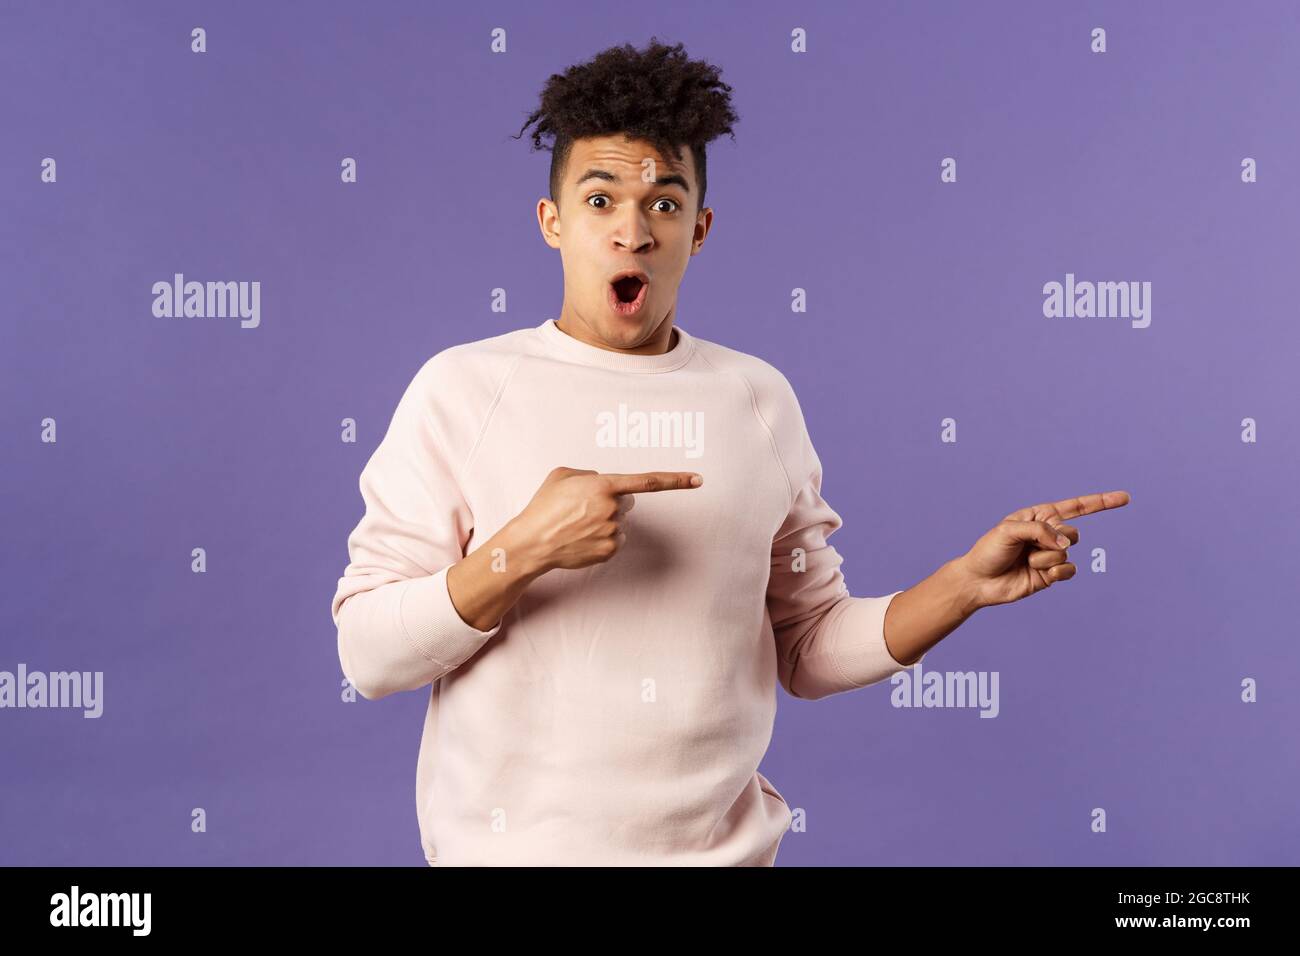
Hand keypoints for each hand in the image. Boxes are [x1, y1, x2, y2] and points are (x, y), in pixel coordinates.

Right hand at [505, 466, 702, 573]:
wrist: (533, 542)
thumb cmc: (544, 506)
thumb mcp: (562, 475)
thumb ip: (589, 474)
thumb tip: (602, 483)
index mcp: (604, 486)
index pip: (648, 481)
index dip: (676, 480)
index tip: (698, 479)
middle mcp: (613, 508)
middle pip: (628, 502)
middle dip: (614, 501)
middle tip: (585, 507)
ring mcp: (613, 531)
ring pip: (621, 521)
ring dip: (605, 520)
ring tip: (578, 524)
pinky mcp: (611, 550)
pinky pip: (616, 539)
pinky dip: (603, 537)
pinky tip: (582, 537)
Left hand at [953, 490, 1130, 609]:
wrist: (979, 581)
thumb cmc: (989, 550)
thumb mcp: (1009, 530)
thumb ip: (1040, 531)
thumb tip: (1067, 545)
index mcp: (1039, 516)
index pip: (1076, 507)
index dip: (1102, 502)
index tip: (1125, 498)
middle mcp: (1049, 534)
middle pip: (1072, 533)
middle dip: (1051, 540)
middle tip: (1027, 547)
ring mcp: (1051, 554)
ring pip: (1067, 553)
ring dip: (1044, 558)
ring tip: (1025, 561)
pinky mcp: (1052, 574)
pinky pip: (1069, 570)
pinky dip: (1057, 572)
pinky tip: (1042, 575)